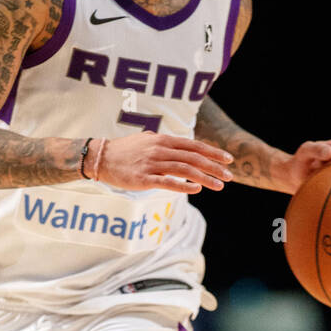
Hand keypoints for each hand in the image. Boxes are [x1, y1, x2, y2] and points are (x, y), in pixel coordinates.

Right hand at [96, 132, 233, 193]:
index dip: (213, 152)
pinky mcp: (144, 178)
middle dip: (214, 167)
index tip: (228, 159)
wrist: (101, 157)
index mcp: (163, 140)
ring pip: (185, 170)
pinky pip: (167, 182)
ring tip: (219, 185)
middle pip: (194, 158)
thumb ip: (165, 144)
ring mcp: (152, 164)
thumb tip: (181, 148)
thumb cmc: (125, 151)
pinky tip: (197, 189)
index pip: (194, 146)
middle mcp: (160, 150)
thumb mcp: (147, 141)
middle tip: (229, 176)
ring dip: (205, 178)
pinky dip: (183, 185)